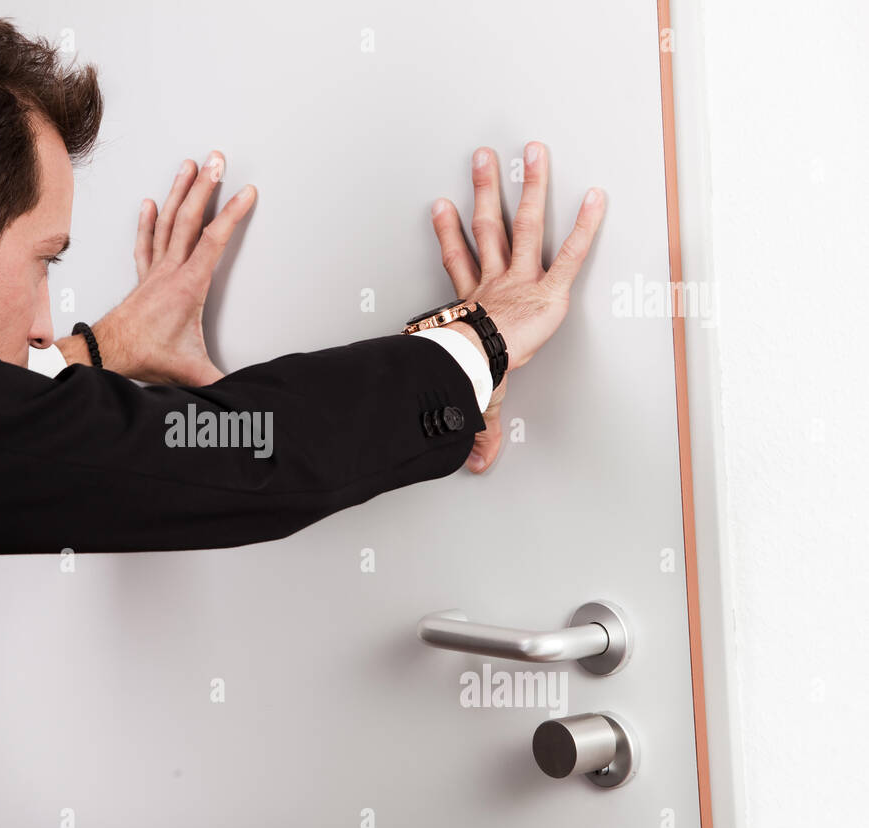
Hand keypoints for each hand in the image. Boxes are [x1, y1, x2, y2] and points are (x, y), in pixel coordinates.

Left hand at [65, 150, 256, 385]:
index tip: (247, 193)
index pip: (214, 241)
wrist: (108, 353)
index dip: (232, 214)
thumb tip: (244, 390)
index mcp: (188, 286)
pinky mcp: (143, 277)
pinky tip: (149, 202)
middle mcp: (170, 271)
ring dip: (179, 192)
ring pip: (167, 221)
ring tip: (189, 166)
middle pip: (189, 218)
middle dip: (205, 186)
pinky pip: (145, 241)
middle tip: (217, 159)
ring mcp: (154, 271)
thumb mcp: (193, 372)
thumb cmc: (146, 355)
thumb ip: (223, 381)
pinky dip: (147, 220)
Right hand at [431, 141, 605, 471]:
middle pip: (489, 227)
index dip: (450, 233)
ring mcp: (522, 279)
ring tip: (532, 153)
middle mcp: (495, 282)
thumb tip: (479, 463)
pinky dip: (587, 225)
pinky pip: (571, 252)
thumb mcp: (473, 396)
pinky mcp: (550, 286)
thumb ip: (483, 425)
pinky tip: (597, 197)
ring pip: (524, 224)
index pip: (460, 262)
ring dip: (529, 186)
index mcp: (472, 304)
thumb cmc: (468, 373)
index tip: (442, 207)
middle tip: (486, 158)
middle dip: (487, 190)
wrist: (475, 363)